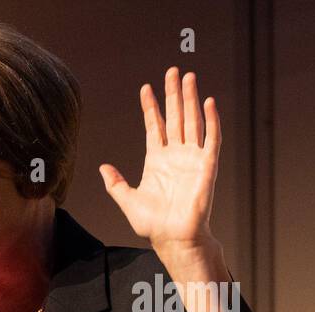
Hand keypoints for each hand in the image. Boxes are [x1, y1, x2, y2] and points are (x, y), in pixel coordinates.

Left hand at [99, 67, 220, 257]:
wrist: (173, 238)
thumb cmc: (153, 224)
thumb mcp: (128, 201)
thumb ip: (115, 183)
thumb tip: (103, 167)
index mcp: (156, 160)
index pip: (155, 126)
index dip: (151, 107)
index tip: (146, 88)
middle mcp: (175, 155)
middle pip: (175, 116)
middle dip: (173, 94)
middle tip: (172, 70)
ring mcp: (192, 158)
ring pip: (192, 121)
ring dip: (191, 99)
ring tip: (189, 77)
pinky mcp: (207, 165)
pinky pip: (210, 138)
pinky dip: (211, 120)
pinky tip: (208, 102)